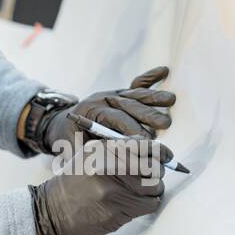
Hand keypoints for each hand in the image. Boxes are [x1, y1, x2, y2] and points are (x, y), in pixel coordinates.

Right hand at [29, 135, 172, 234]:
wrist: (52, 209)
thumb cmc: (75, 181)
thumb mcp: (91, 155)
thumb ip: (119, 149)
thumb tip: (154, 151)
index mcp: (105, 149)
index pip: (145, 145)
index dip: (161, 152)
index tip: (166, 156)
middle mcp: (111, 167)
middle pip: (154, 167)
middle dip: (157, 172)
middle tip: (152, 176)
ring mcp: (115, 190)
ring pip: (155, 187)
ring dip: (153, 190)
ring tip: (140, 191)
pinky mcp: (119, 211)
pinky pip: (149, 205)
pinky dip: (147, 204)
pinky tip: (135, 203)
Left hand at [41, 66, 175, 153]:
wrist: (63, 124)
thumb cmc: (71, 141)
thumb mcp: (74, 149)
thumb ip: (92, 155)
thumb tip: (117, 164)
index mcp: (89, 112)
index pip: (115, 119)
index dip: (132, 130)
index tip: (148, 141)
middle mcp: (103, 99)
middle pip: (128, 104)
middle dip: (148, 114)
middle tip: (165, 123)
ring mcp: (113, 94)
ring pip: (135, 94)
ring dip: (154, 97)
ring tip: (171, 100)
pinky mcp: (121, 93)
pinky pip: (137, 83)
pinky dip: (151, 77)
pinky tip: (164, 71)